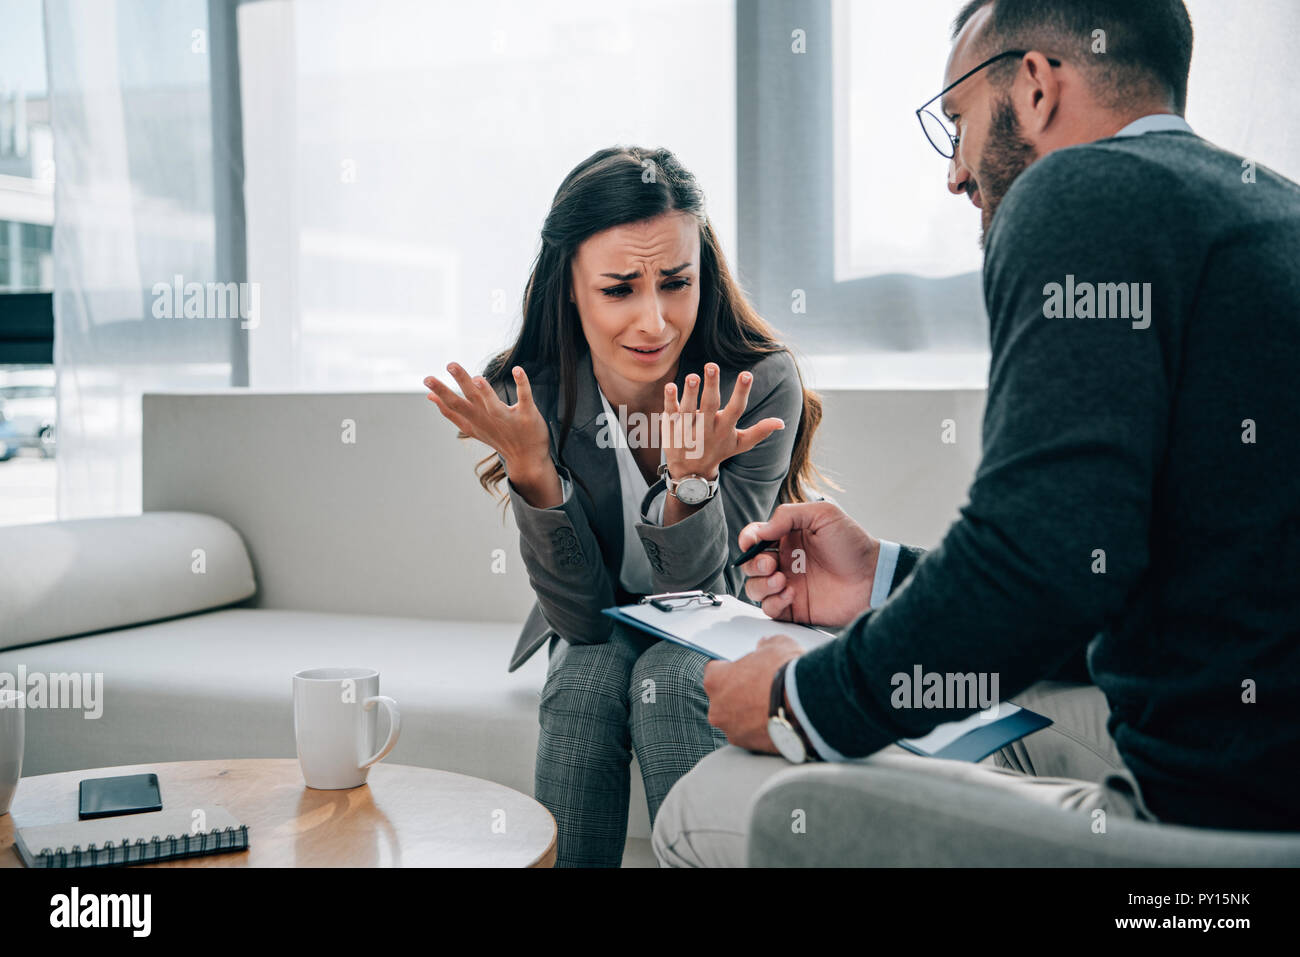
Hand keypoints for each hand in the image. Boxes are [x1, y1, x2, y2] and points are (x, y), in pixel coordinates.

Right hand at [424, 363, 549, 476]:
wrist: (526, 459)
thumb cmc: (496, 437)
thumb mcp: (470, 426)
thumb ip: (450, 412)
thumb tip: (429, 397)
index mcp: (474, 419)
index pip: (454, 406)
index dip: (440, 393)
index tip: (426, 379)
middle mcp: (488, 418)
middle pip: (470, 401)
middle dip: (461, 383)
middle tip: (450, 365)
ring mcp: (508, 418)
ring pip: (494, 403)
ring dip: (486, 391)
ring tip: (477, 378)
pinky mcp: (527, 415)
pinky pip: (524, 398)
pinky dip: (522, 384)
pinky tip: (517, 369)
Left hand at [660, 363, 784, 481]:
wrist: (690, 472)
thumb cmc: (718, 451)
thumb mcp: (739, 444)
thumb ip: (759, 432)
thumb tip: (782, 423)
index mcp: (724, 429)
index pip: (735, 409)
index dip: (741, 392)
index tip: (747, 374)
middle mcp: (706, 429)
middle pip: (709, 405)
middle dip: (711, 386)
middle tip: (711, 365)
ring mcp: (687, 429)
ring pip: (689, 409)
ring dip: (690, 393)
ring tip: (692, 376)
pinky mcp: (671, 427)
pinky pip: (670, 412)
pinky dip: (670, 401)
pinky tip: (670, 386)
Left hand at [703, 634, 804, 752]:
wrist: (808, 704)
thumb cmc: (787, 672)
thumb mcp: (777, 645)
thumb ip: (766, 644)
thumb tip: (765, 645)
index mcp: (715, 681)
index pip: (714, 672)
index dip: (731, 669)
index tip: (743, 670)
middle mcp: (718, 709)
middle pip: (724, 699)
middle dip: (739, 694)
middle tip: (761, 688)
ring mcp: (733, 732)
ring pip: (737, 721)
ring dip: (750, 715)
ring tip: (774, 706)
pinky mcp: (751, 748)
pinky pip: (753, 736)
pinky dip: (763, 730)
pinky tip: (780, 721)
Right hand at [738, 501, 879, 627]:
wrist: (873, 578)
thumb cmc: (853, 544)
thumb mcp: (823, 514)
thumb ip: (788, 515)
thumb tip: (761, 530)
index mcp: (787, 538)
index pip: (755, 538)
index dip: (747, 540)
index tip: (751, 544)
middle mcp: (784, 562)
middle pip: (750, 565)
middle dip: (753, 565)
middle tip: (771, 565)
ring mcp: (787, 585)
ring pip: (754, 588)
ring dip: (761, 584)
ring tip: (782, 580)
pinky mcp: (794, 608)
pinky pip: (769, 609)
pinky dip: (773, 602)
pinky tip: (791, 594)